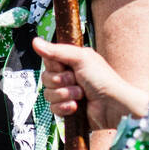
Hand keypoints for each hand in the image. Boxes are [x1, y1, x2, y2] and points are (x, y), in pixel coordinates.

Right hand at [32, 36, 146, 130]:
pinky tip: (76, 107)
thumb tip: (34, 41)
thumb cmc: (103, 80)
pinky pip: (53, 108)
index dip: (54, 66)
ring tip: (81, 95)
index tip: (64, 66)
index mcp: (72, 62)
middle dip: (60, 82)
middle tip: (76, 81)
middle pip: (45, 78)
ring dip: (64, 95)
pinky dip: (64, 108)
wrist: (113, 106)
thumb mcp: (81, 58)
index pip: (48, 61)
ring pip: (48, 94)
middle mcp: (69, 76)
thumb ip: (56, 50)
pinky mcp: (68, 109)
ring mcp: (68, 93)